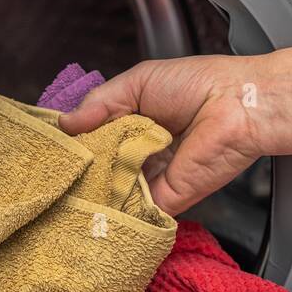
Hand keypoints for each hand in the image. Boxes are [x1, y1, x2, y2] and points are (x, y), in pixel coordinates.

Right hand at [59, 56, 267, 214]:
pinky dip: (110, 205)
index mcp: (135, 125)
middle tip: (58, 165)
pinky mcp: (162, 201)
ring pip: (109, 191)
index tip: (54, 146)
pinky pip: (129, 209)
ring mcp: (150, 180)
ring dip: (91, 188)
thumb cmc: (200, 85)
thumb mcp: (138, 82)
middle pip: (99, 169)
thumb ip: (99, 102)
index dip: (76, 143)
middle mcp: (141, 155)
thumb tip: (66, 123)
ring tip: (69, 181)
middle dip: (80, 167)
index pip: (96, 141)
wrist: (237, 107)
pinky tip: (91, 196)